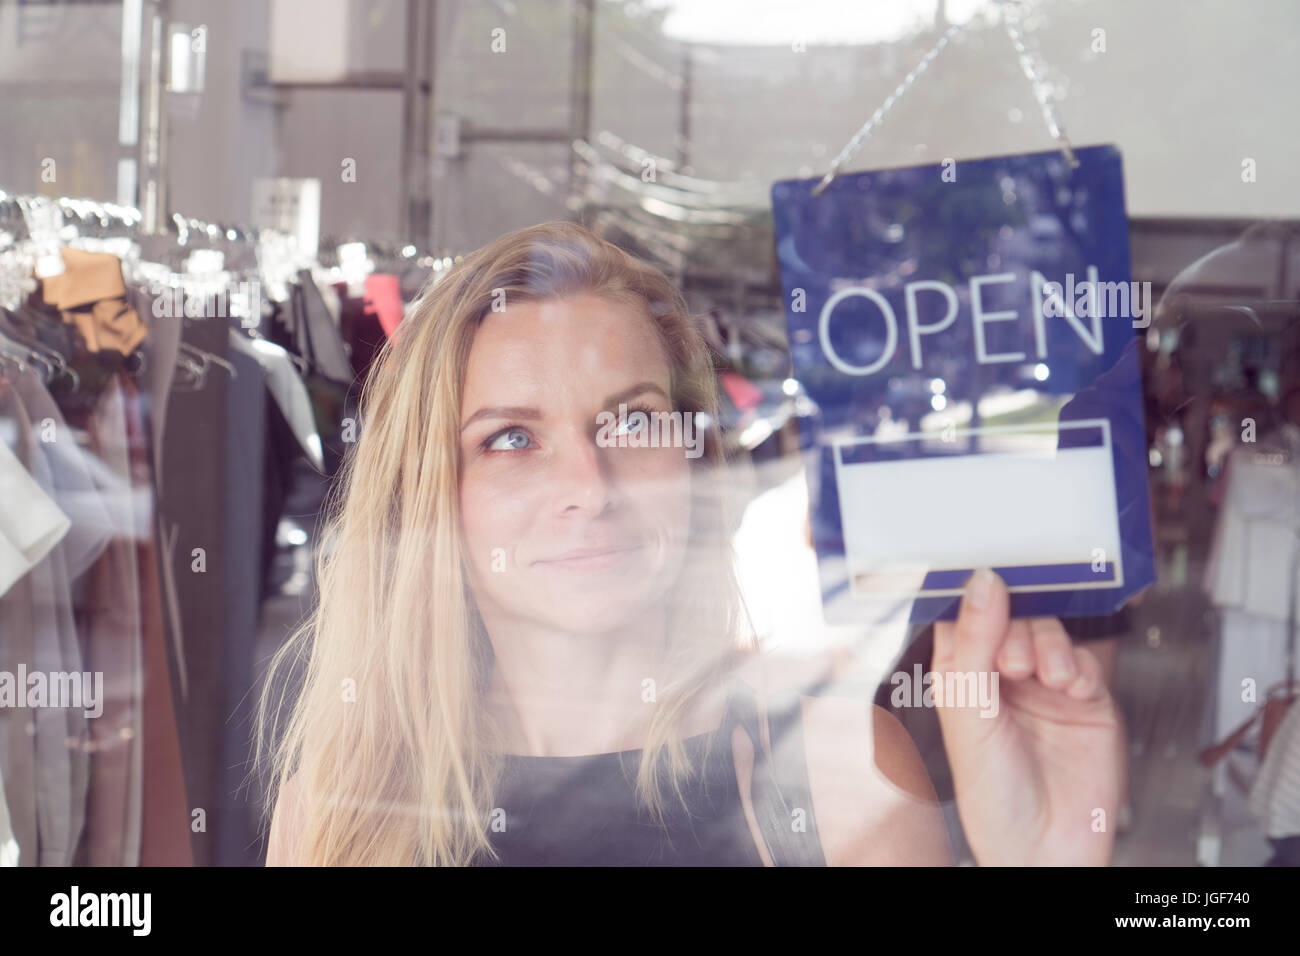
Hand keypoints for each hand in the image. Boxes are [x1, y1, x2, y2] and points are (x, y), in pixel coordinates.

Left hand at [931, 568, 1121, 865]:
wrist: (1046, 846)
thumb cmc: (993, 794)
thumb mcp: (970, 711)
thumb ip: (975, 642)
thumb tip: (983, 583)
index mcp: (960, 674)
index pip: (963, 613)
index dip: (975, 593)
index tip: (989, 575)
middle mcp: (1000, 675)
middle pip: (1012, 616)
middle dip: (1018, 630)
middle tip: (1015, 662)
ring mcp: (1044, 684)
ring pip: (1050, 632)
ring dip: (1051, 648)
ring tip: (1049, 679)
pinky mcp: (1086, 698)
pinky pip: (1087, 660)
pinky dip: (1081, 667)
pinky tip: (1074, 689)